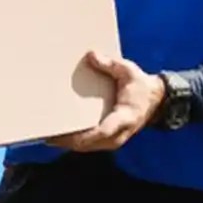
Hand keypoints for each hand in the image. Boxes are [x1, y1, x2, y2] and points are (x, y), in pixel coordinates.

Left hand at [45, 51, 165, 152]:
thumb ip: (110, 64)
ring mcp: (115, 140)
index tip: (63, 135)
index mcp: (125, 118)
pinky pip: (90, 144)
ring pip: (88, 147)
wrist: (156, 100)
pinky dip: (74, 142)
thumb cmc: (140, 85)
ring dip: (68, 144)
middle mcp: (119, 134)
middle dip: (67, 142)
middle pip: (90, 144)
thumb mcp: (128, 71)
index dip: (83, 136)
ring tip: (47, 136)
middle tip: (46, 135)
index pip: (102, 132)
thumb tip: (91, 55)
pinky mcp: (109, 139)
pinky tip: (59, 136)